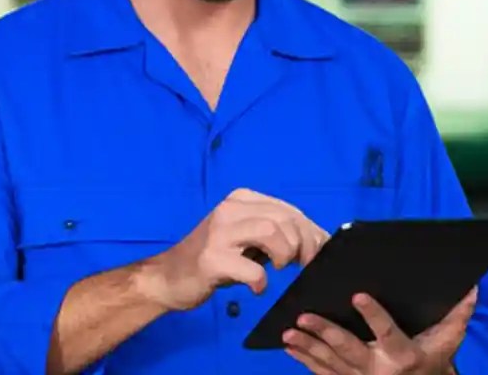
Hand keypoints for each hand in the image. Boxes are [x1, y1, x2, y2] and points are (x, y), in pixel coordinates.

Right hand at [139, 188, 328, 311]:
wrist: (168, 277)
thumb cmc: (215, 259)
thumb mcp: (247, 238)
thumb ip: (277, 233)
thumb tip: (319, 241)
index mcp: (241, 199)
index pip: (289, 210)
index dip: (312, 233)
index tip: (317, 255)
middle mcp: (230, 208)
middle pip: (284, 219)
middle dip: (303, 246)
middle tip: (300, 267)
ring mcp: (219, 232)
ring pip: (271, 232)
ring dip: (284, 256)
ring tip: (276, 269)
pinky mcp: (212, 258)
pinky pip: (252, 269)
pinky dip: (260, 282)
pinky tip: (255, 288)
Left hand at [283, 287, 477, 374]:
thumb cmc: (432, 362)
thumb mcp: (447, 343)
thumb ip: (457, 316)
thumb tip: (471, 287)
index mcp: (404, 356)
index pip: (387, 332)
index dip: (373, 316)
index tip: (358, 295)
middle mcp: (379, 370)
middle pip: (348, 349)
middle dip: (325, 333)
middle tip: (305, 317)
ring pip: (329, 363)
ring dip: (308, 346)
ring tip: (289, 331)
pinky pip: (322, 374)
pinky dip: (305, 360)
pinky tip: (290, 346)